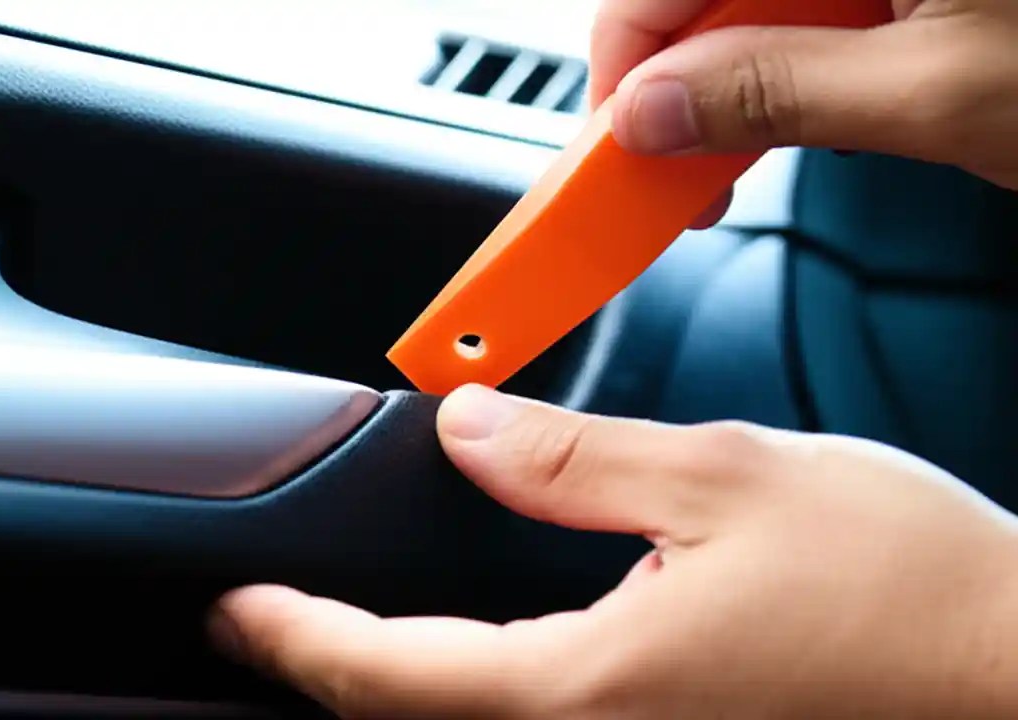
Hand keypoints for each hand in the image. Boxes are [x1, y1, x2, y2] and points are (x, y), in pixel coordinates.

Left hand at [209, 385, 1017, 718]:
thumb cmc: (906, 589)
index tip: (237, 611)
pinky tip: (478, 661)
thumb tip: (471, 433)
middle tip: (270, 624)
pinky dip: (478, 698)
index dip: (296, 637)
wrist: (1017, 671)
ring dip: (398, 689)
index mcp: (597, 685)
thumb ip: (577, 460)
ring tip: (348, 639)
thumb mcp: (726, 480)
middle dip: (330, 671)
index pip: (392, 672)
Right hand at [596, 0, 1017, 228]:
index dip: (624, 67)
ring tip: (737, 164)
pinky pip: (800, 22)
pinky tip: (802, 120)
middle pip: (698, 3)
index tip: (616, 150)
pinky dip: (783, 76)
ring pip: (742, 16)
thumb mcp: (932, 90)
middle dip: (675, 89)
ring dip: (728, 91)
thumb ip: (779, 90)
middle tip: (678, 177)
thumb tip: (650, 111)